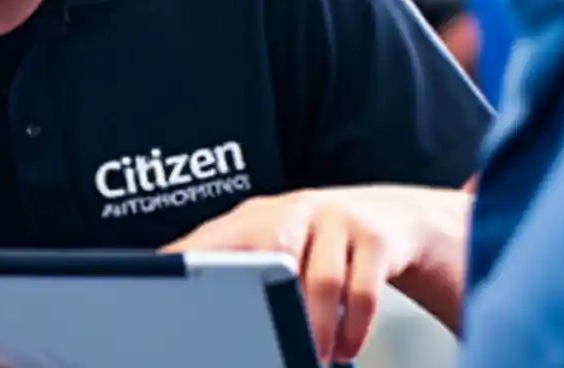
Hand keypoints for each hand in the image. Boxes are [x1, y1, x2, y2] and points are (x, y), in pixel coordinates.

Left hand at [161, 186, 468, 364]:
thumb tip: (181, 302)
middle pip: (269, 257)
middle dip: (263, 305)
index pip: (212, 241)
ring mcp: (335, 220)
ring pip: (320, 282)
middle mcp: (293, 211)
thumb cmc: (316, 242)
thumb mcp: (272, 244)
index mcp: (254, 218)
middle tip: (259, 345)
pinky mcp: (374, 237)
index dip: (190, 264)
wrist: (391, 218)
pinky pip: (361, 291)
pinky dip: (352, 329)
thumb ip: (232, 269)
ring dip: (314, 330)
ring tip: (313, 358)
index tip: (172, 294)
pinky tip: (345, 347)